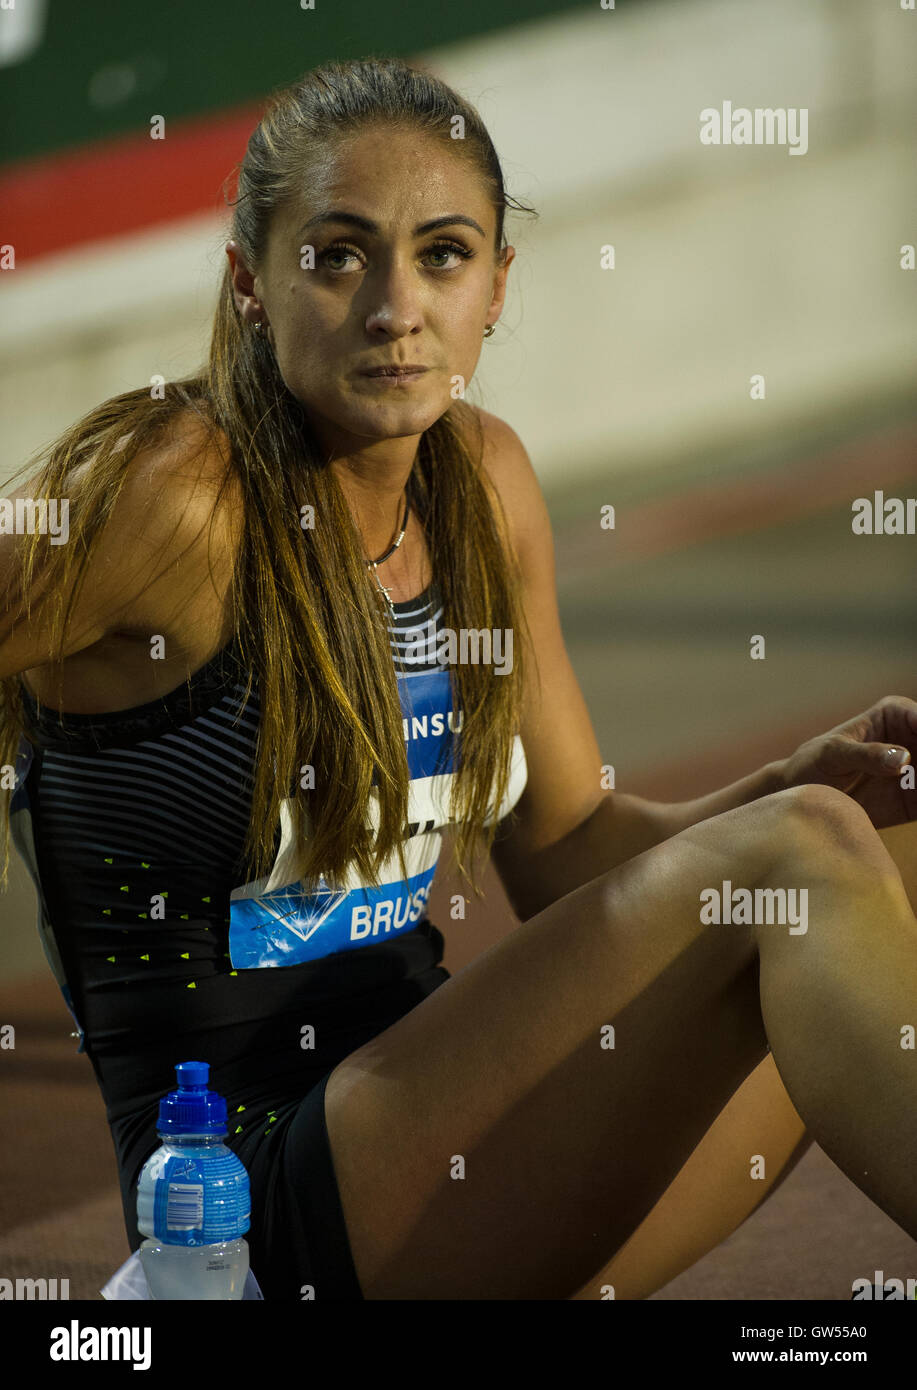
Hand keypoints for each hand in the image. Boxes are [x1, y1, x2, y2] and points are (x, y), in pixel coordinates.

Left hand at [781, 696, 915, 828]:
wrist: (803, 797)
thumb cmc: (812, 764)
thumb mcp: (832, 755)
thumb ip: (866, 755)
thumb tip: (903, 757)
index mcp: (894, 715)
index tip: (914, 758)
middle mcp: (912, 738)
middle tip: (916, 778)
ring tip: (915, 789)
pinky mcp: (915, 798)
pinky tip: (914, 802)